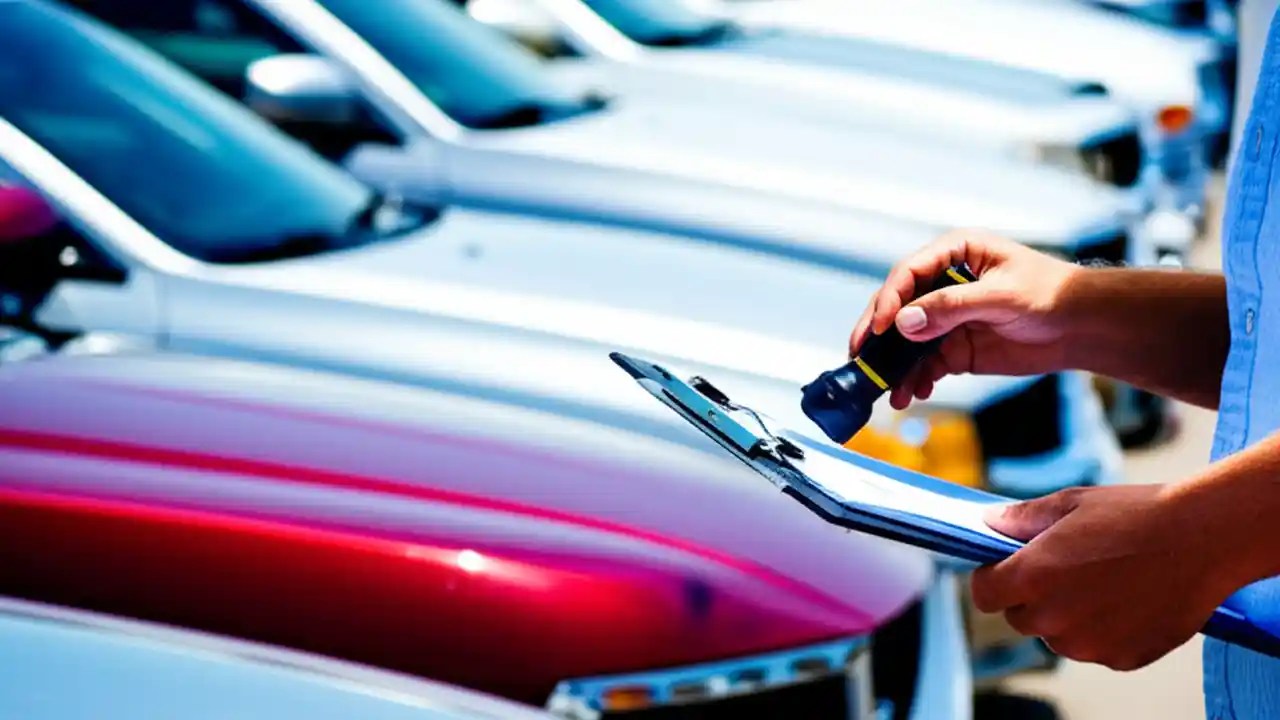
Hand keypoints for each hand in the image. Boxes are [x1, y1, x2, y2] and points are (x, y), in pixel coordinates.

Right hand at [850, 230, 1080, 408]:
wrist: (1082, 328)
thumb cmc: (1051, 295)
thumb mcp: (1001, 296)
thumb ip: (951, 307)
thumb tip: (904, 323)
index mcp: (954, 253)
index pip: (908, 273)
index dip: (889, 300)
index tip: (879, 328)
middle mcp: (943, 283)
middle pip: (898, 307)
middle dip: (877, 335)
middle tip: (859, 358)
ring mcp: (946, 317)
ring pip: (906, 341)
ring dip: (895, 365)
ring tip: (888, 390)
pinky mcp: (955, 347)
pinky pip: (925, 364)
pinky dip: (916, 379)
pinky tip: (913, 393)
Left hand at [970, 485, 1233, 670]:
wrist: (1202, 539)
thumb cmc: (1135, 514)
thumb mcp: (1070, 503)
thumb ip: (1021, 518)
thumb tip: (989, 522)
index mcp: (1033, 576)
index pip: (985, 594)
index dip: (991, 580)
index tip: (1003, 569)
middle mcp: (1055, 618)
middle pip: (1020, 618)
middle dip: (1031, 597)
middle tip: (1063, 570)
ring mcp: (1088, 644)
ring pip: (1058, 637)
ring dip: (1068, 617)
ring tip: (1103, 582)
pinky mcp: (1121, 658)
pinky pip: (1097, 648)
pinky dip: (1105, 631)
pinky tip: (1129, 599)